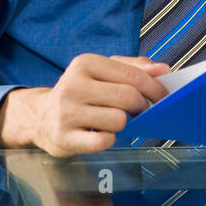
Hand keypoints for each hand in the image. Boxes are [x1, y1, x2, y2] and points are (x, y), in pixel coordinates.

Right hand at [0, 54, 169, 155]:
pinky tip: (102, 134)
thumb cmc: (80, 93)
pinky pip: (103, 141)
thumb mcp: (103, 72)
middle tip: (140, 111)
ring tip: (111, 121)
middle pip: (128, 97)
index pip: (133, 75)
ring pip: (119, 120)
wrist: (41, 117)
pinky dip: (109, 140)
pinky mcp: (64, 137)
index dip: (155, 88)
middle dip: (141, 106)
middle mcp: (73, 85)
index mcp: (85, 63)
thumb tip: (163, 70)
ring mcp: (67, 112)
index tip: (163, 97)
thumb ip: (134, 67)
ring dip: (123, 123)